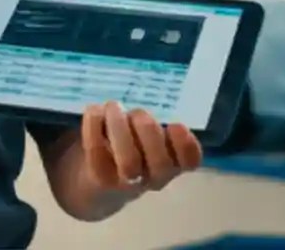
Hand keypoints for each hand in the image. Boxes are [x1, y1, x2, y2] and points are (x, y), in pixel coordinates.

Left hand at [81, 101, 202, 192]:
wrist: (97, 183)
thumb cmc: (131, 149)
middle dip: (148, 130)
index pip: (190, 161)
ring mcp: (126, 182)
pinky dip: (94, 126)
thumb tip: (149, 102)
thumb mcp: (150, 138)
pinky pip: (97, 153)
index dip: (185, 143)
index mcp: (172, 164)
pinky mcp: (99, 177)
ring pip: (130, 162)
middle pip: (160, 162)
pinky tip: (94, 111)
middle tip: (136, 113)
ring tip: (113, 107)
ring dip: (120, 127)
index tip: (175, 124)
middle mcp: (153, 178)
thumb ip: (155, 125)